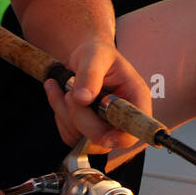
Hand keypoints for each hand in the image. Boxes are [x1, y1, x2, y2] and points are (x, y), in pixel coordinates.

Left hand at [42, 40, 150, 154]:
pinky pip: (69, 136)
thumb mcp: (95, 55)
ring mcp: (106, 127)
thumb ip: (90, 74)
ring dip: (65, 114)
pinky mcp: (88, 132)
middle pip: (105, 138)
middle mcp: (123, 117)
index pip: (137, 128)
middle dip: (80, 117)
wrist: (86, 59)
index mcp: (136, 97)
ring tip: (60, 88)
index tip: (104, 137)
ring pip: (83, 140)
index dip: (122, 137)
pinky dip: (59, 115)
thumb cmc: (97, 54)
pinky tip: (57, 95)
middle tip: (69, 93)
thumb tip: (83, 99)